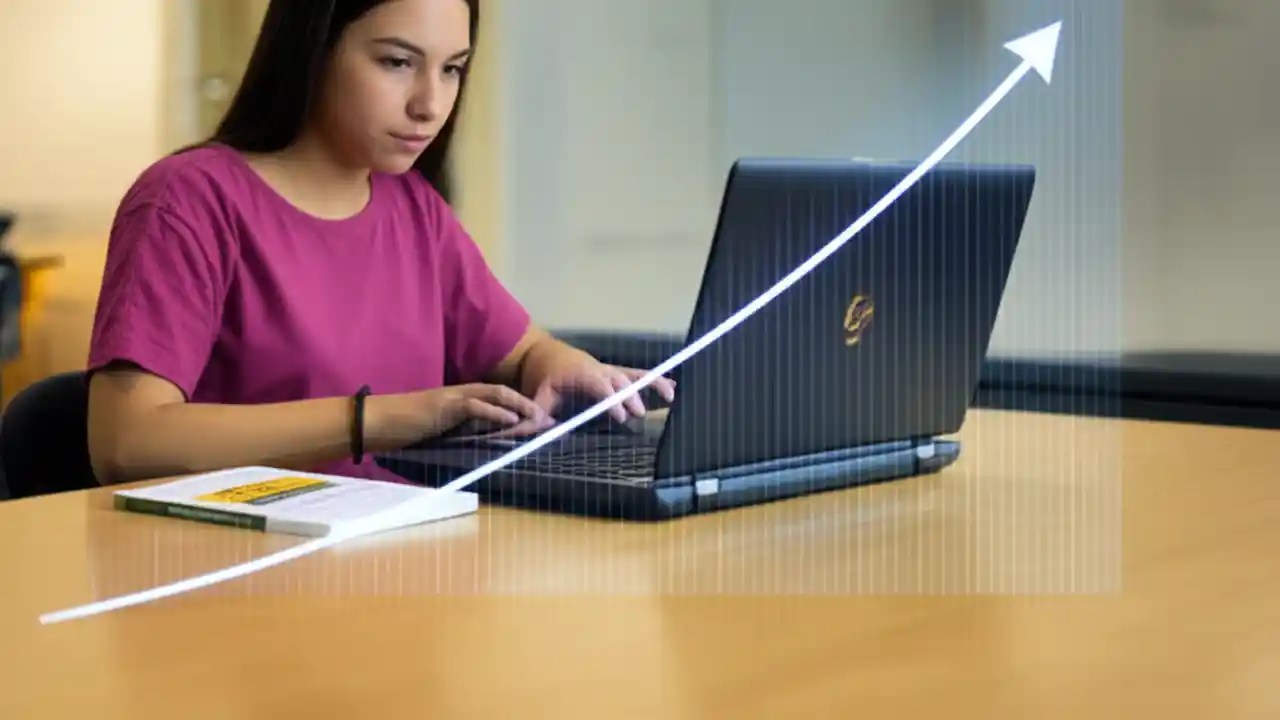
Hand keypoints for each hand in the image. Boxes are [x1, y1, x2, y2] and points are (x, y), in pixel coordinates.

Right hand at [367, 384, 552, 446]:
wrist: (379, 421)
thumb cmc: (407, 429)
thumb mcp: (442, 431)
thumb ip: (462, 432)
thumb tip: (484, 444)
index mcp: (462, 399)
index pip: (498, 398)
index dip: (521, 407)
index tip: (540, 422)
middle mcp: (462, 393)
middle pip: (504, 392)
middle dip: (529, 405)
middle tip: (550, 420)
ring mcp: (455, 397)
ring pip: (496, 394)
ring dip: (520, 406)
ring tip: (540, 418)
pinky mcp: (446, 405)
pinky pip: (476, 405)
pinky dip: (496, 412)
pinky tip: (512, 420)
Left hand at [520, 344, 676, 423]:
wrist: (545, 354)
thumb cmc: (543, 376)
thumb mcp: (538, 394)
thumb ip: (537, 414)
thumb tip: (534, 431)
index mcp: (581, 374)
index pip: (599, 386)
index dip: (611, 399)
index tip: (621, 416)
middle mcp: (599, 369)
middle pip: (620, 380)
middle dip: (631, 396)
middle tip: (639, 413)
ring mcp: (609, 370)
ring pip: (634, 374)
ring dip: (653, 383)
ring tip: (671, 395)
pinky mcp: (615, 372)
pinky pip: (637, 374)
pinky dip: (654, 380)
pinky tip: (672, 387)